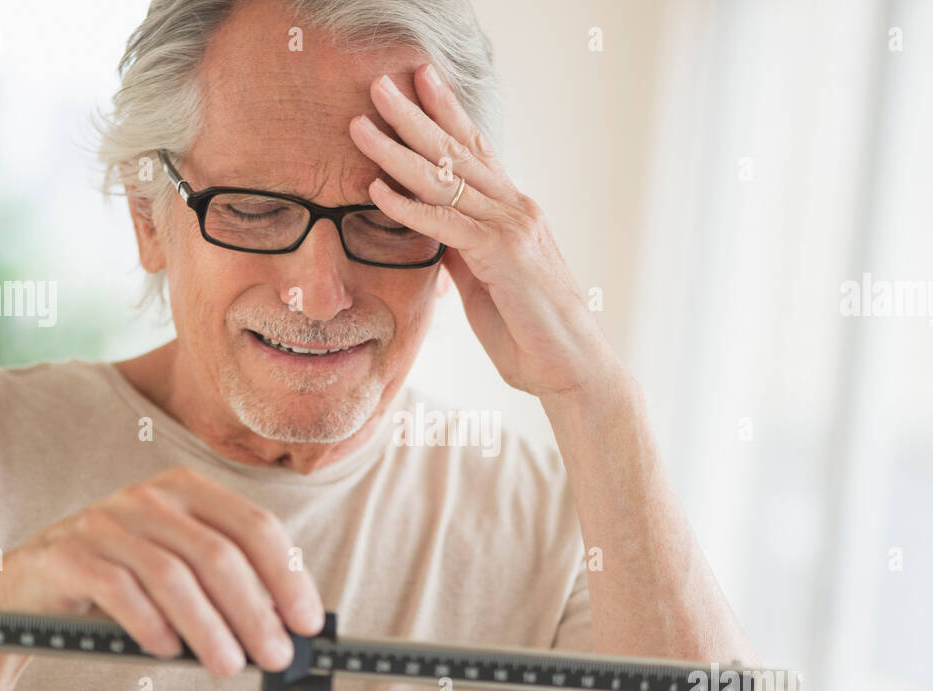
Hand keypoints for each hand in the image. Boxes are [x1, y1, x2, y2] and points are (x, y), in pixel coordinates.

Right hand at [0, 467, 324, 676]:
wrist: (26, 586)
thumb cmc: (118, 578)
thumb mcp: (178, 568)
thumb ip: (226, 586)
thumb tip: (285, 628)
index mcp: (187, 490)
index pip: (255, 527)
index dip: (288, 576)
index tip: (309, 621)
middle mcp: (149, 497)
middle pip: (219, 555)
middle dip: (255, 611)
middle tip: (276, 655)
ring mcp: (106, 522)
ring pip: (174, 576)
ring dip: (210, 628)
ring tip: (228, 665)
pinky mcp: (70, 555)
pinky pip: (122, 591)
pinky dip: (152, 625)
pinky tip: (169, 652)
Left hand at [349, 64, 621, 399]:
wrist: (572, 370)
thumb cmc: (531, 333)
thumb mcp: (485, 286)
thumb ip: (462, 255)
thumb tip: (434, 239)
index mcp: (514, 212)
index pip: (476, 151)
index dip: (447, 113)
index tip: (419, 79)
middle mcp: (517, 209)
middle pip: (457, 151)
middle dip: (415, 114)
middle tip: (377, 82)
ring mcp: (513, 228)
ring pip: (447, 180)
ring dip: (398, 150)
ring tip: (360, 125)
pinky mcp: (504, 256)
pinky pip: (447, 225)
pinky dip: (409, 207)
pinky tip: (377, 190)